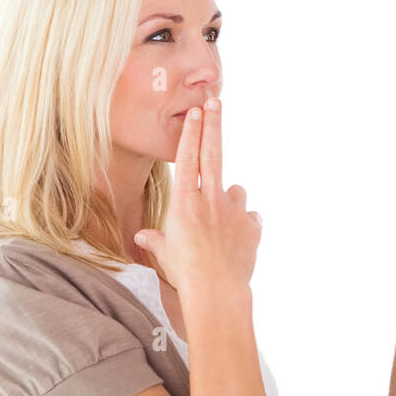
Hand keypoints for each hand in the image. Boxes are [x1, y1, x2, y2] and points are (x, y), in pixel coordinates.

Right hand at [134, 91, 261, 298]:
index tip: (196, 111)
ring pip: (236, 190)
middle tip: (215, 101)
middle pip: (214, 153)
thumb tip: (142, 237)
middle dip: (214, 124)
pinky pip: (250, 217)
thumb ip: (155, 240)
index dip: (192, 132)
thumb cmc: (184, 273)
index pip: (188, 158)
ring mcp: (235, 211)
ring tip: (222, 223)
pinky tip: (237, 240)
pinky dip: (245, 224)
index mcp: (185, 202)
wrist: (217, 293)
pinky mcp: (253, 227)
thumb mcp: (164, 254)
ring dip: (230, 198)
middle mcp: (211, 200)